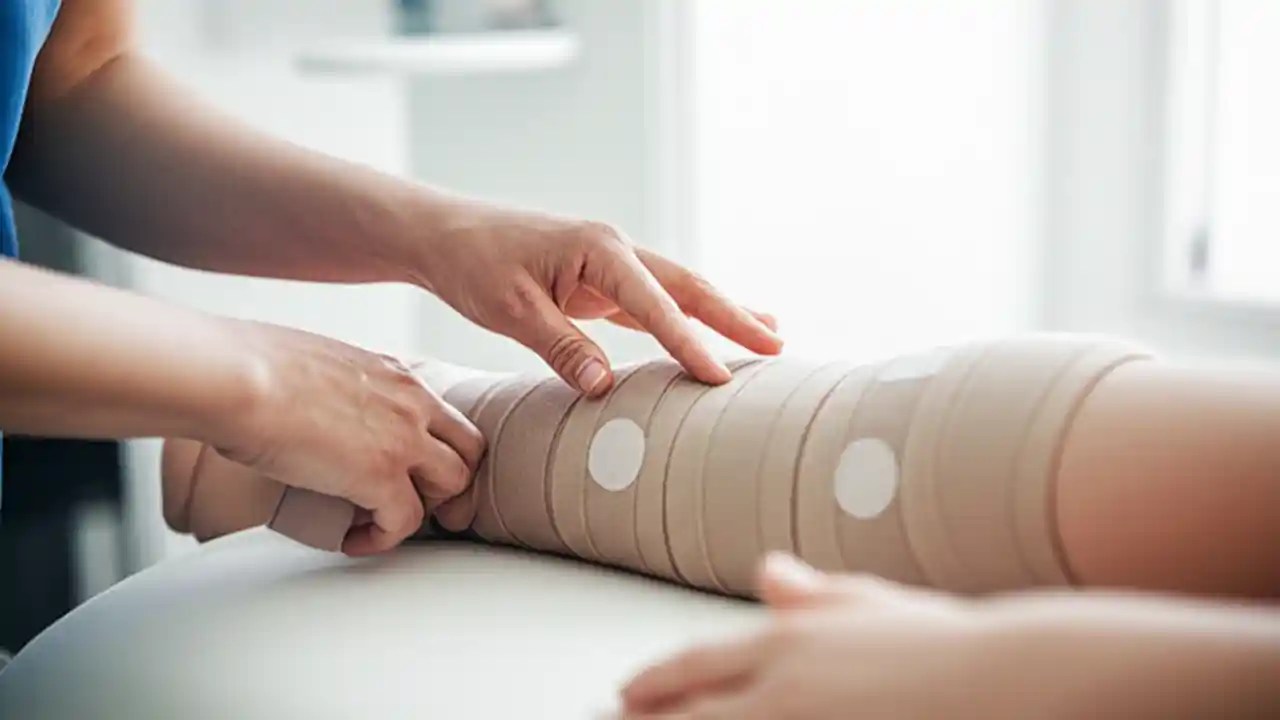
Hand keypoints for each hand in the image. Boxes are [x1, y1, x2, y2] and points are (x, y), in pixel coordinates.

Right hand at [205, 319, 485, 555]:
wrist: (235, 377)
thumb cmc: (250, 367)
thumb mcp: (317, 366)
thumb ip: (336, 390)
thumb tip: (315, 410)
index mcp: (394, 374)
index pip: (447, 416)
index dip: (440, 451)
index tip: (418, 473)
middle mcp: (411, 402)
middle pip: (470, 450)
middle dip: (453, 484)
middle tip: (425, 508)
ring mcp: (403, 438)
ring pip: (455, 485)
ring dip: (423, 511)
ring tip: (383, 524)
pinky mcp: (381, 475)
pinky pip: (406, 522)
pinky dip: (383, 538)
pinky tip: (354, 539)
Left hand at [414, 201, 781, 395]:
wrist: (445, 235)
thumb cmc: (473, 264)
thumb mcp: (511, 309)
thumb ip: (562, 346)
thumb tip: (605, 387)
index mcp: (597, 249)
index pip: (655, 303)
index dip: (688, 342)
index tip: (719, 376)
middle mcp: (614, 249)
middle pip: (687, 287)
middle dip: (733, 317)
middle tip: (777, 346)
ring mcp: (611, 263)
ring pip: (677, 292)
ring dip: (721, 313)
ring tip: (768, 336)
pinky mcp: (600, 280)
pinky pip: (654, 302)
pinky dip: (685, 319)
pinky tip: (709, 332)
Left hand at [621, 554, 991, 718]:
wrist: (1009, 682)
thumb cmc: (946, 645)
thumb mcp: (870, 606)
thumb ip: (811, 596)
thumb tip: (768, 573)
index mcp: (786, 642)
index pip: (696, 665)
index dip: (654, 682)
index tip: (627, 694)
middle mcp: (780, 688)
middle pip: (688, 715)